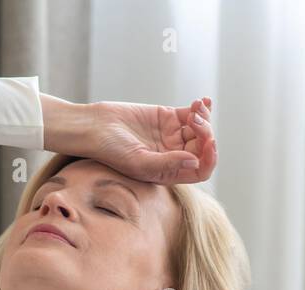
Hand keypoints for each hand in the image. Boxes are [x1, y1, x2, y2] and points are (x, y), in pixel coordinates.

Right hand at [89, 95, 216, 184]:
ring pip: (200, 129)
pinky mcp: (168, 118)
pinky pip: (192, 114)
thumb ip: (167, 164)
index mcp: (169, 172)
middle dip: (205, 133)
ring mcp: (172, 137)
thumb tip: (195, 161)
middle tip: (195, 121)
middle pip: (202, 148)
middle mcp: (173, 156)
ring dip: (204, 119)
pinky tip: (202, 102)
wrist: (95, 127)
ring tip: (195, 109)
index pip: (200, 170)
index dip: (209, 158)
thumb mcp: (138, 162)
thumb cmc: (111, 151)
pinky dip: (200, 108)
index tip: (210, 143)